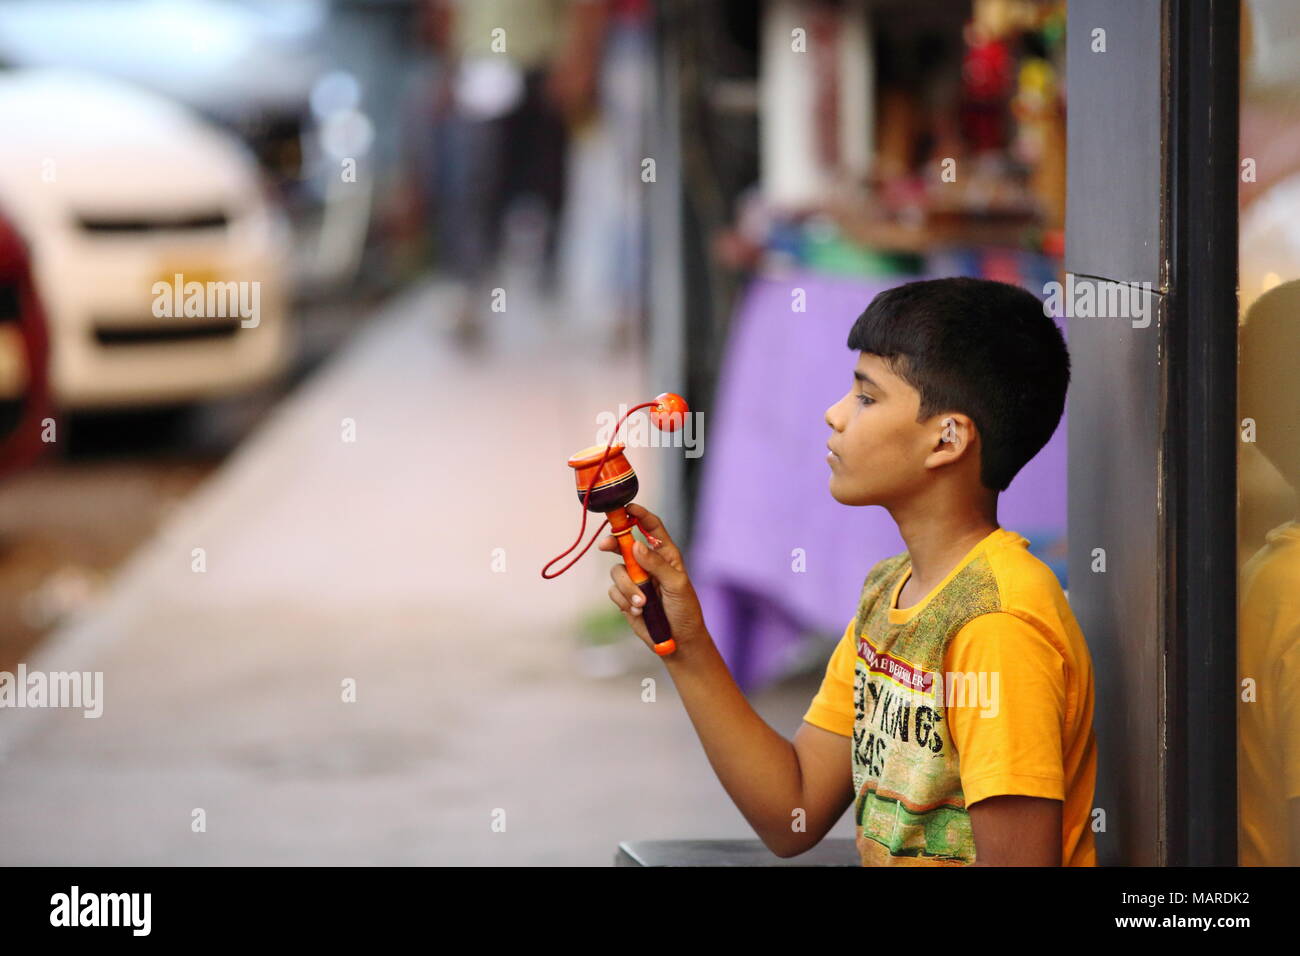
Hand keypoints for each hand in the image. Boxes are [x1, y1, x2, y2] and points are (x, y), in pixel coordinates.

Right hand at [598, 503, 707, 651]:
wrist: (677, 640)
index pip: (651, 528)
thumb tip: (636, 545)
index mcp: (665, 554)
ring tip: (643, 603)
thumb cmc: (684, 610)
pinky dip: (624, 601)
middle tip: (606, 545)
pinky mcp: (626, 597)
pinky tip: (639, 611)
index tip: (627, 507)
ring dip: (628, 588)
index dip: (639, 515)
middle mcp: (647, 563)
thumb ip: (656, 564)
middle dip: (614, 544)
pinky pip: (614, 591)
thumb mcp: (676, 584)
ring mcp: (635, 580)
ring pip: (617, 571)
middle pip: (624, 544)